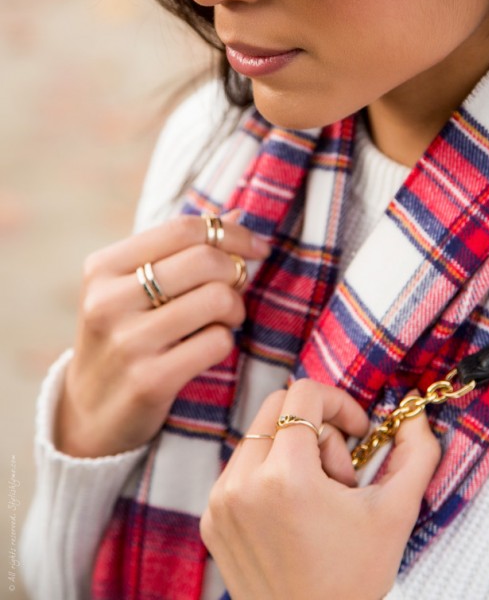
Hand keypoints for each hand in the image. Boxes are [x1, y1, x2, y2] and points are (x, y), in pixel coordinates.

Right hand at [55, 213, 270, 457]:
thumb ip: (181, 250)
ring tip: (225, 318)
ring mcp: (127, 342)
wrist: (89, 414)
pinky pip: (217, 342)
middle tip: (237, 288)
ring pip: (217, 299)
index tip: (257, 247)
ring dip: (235, 308)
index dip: (231, 232)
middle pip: (205, 260)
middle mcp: (108, 301)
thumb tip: (238, 215)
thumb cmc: (125, 334)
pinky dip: (225, 341)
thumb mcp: (134, 288)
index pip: (184, 229)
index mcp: (103, 267)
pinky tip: (210, 347)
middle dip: (236, 271)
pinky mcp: (149, 380)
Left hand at [200, 379, 440, 599]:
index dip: (339, 402)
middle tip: (340, 470)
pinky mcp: (210, 518)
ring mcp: (220, 501)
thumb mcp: (396, 512)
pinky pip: (240, 467)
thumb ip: (417, 451)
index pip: (303, 393)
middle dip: (315, 425)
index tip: (359, 432)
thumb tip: (415, 408)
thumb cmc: (354, 579)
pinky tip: (293, 515)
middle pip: (277, 405)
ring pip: (259, 434)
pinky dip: (269, 474)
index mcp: (285, 476)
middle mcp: (242, 483)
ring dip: (293, 450)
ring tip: (318, 498)